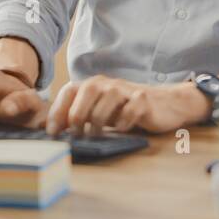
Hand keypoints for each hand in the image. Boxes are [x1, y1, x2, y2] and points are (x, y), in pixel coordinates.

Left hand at [45, 75, 210, 134]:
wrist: (165, 104)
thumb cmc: (127, 110)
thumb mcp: (101, 111)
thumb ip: (80, 116)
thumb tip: (53, 132)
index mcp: (93, 85)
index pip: (68, 91)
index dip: (57, 111)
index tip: (53, 132)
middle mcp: (107, 84)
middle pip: (85, 93)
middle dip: (76, 117)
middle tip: (75, 135)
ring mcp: (126, 90)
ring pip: (105, 103)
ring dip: (97, 123)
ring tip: (97, 135)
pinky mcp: (143, 99)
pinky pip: (128, 111)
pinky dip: (123, 123)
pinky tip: (122, 129)